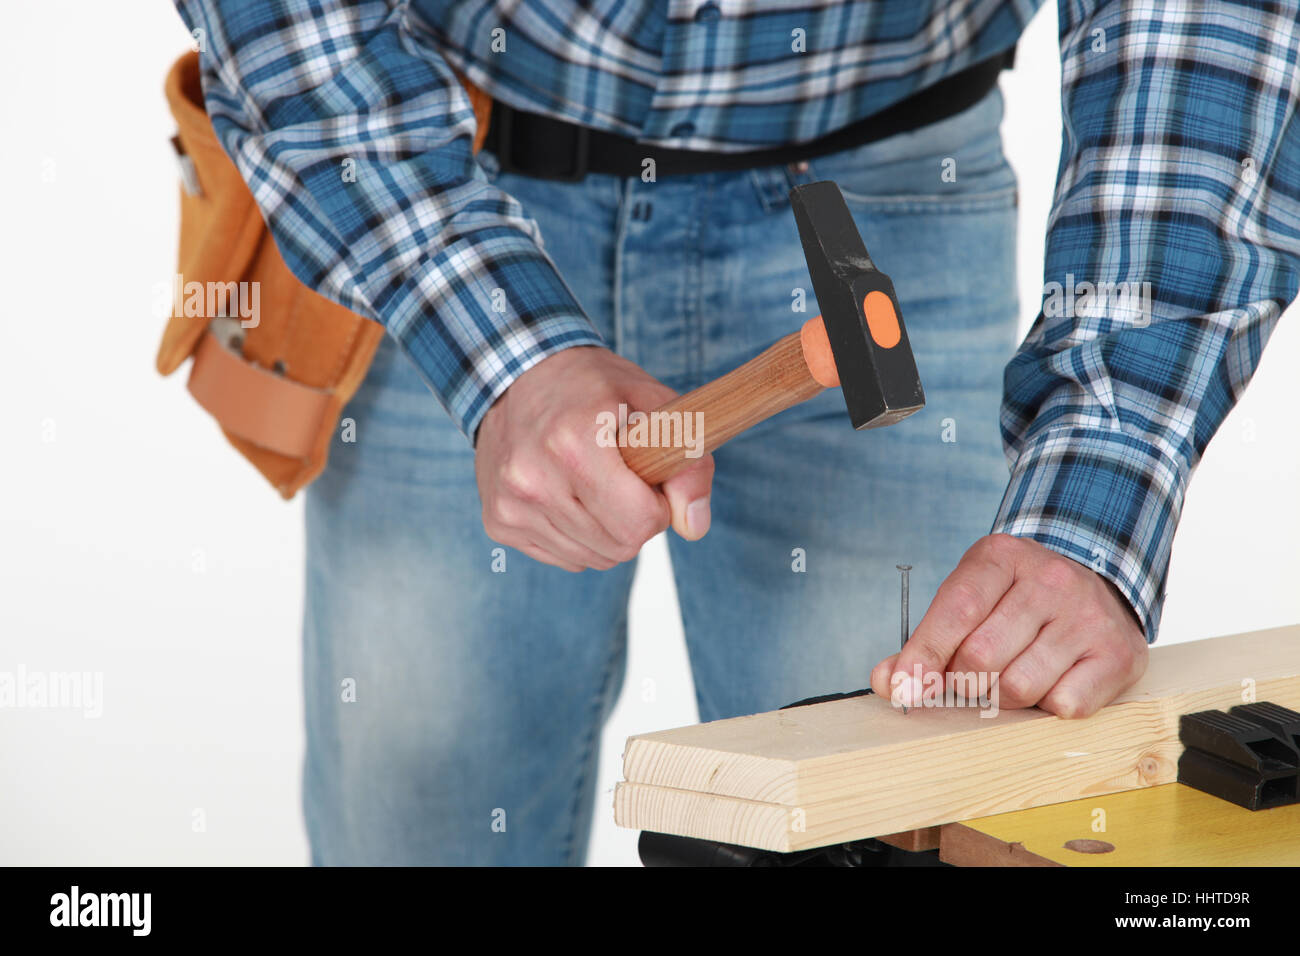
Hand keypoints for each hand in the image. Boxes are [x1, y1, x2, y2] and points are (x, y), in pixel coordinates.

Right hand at [475, 346, 713, 571]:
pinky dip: (579, 535)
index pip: (639, 522)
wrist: (517, 372)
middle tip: (624, 479)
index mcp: (572, 443)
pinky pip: (564, 557)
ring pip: (593, 558)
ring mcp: (511, 504)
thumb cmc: (591, 386)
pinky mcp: (499, 521)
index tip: (650, 478)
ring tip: (595, 482)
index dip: (659, 505)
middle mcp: (533, 478)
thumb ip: (689, 463)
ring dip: (608, 530)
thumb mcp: (653, 402)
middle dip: (636, 520)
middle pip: (618, 546)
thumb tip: (693, 526)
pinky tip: (570, 494)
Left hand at [870, 534, 1147, 717]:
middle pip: (981, 657)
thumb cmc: (1016, 601)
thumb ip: (926, 641)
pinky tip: (1053, 681)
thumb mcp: (969, 599)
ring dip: (1003, 698)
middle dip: (964, 681)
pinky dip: (1048, 706)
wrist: (1096, 586)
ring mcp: (1089, 616)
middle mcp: (1051, 580)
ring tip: (1012, 676)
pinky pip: (1064, 705)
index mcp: (1002, 556)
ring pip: (1018, 687)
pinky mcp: (1118, 654)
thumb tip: (887, 681)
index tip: (902, 689)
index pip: (955, 611)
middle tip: (971, 678)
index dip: (923, 655)